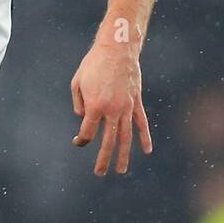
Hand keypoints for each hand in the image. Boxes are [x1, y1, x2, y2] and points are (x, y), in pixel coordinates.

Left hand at [70, 37, 151, 175]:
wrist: (117, 49)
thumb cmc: (93, 64)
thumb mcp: (77, 82)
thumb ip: (78, 103)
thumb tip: (84, 119)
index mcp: (95, 106)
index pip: (88, 132)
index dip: (81, 140)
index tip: (78, 141)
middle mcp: (112, 110)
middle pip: (107, 141)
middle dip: (103, 159)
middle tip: (99, 173)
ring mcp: (127, 107)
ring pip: (126, 136)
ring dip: (123, 155)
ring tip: (121, 170)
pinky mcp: (136, 102)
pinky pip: (142, 123)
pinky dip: (144, 137)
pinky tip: (146, 151)